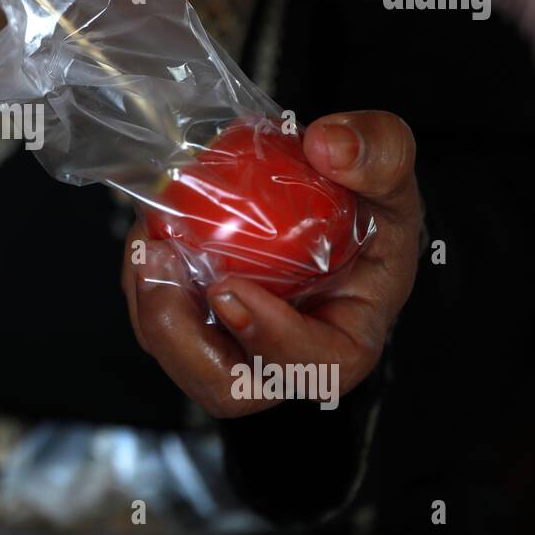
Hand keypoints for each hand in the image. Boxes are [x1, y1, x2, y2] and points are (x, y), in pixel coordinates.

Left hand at [121, 110, 419, 417]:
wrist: (329, 205)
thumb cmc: (367, 205)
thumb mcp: (390, 171)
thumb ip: (381, 153)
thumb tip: (328, 145)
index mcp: (345, 341)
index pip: (314, 367)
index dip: (269, 340)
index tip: (231, 290)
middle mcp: (285, 359)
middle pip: (230, 389)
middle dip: (183, 340)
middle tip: (163, 267)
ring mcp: (237, 347)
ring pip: (182, 361)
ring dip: (153, 310)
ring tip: (148, 247)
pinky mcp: (201, 327)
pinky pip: (162, 327)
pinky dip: (145, 287)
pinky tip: (147, 236)